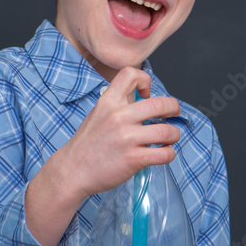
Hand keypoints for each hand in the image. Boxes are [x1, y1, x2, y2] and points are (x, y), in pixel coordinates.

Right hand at [58, 66, 181, 203]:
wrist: (72, 171)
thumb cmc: (86, 145)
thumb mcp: (97, 114)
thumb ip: (117, 104)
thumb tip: (141, 97)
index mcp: (108, 102)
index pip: (131, 74)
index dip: (145, 80)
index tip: (147, 94)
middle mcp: (118, 117)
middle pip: (160, 104)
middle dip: (173, 108)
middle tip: (174, 113)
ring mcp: (127, 138)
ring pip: (168, 131)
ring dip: (174, 134)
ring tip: (170, 138)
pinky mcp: (133, 159)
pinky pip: (164, 154)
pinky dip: (169, 153)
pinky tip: (163, 153)